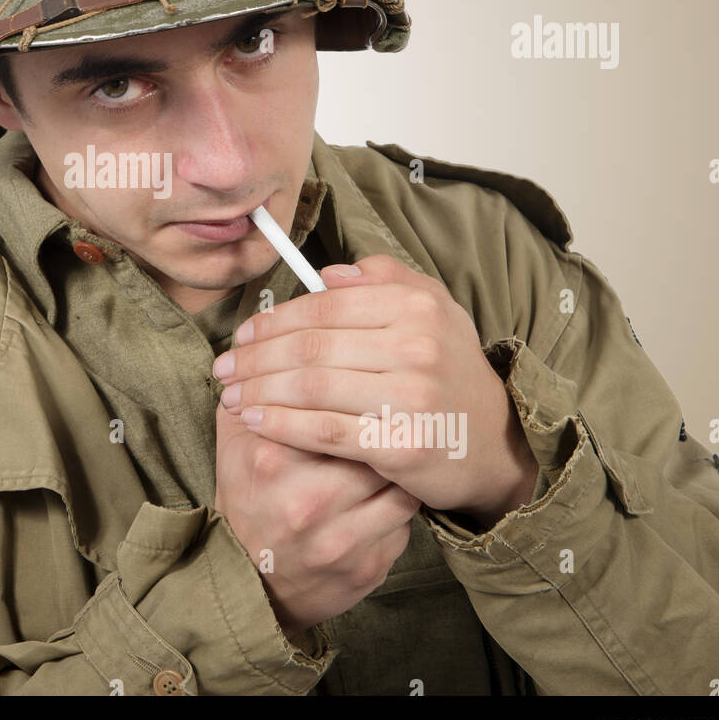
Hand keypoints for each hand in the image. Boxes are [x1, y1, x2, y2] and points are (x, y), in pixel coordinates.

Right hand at [214, 399, 420, 633]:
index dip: (357, 388)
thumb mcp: (233, 442)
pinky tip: (395, 486)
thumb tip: (269, 330)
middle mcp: (304, 501)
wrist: (252, 579)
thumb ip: (252, 387)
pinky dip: (402, 500)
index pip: (333, 406)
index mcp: (271, 459)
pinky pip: (404, 522)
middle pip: (372, 441)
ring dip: (400, 463)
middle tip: (393, 411)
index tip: (367, 380)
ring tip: (398, 446)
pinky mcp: (365, 569)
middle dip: (386, 423)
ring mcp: (337, 540)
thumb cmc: (248, 497)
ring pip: (397, 482)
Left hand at [215, 255, 538, 524]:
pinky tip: (256, 421)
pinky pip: (325, 431)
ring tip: (231, 395)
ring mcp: (411, 398)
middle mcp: (416, 346)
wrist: (495, 443)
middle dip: (255, 358)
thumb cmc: (451, 372)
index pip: (322, 308)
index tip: (241, 335)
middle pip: (309, 348)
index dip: (271, 321)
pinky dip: (282, 425)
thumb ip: (385, 280)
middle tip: (223, 368)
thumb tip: (328, 273)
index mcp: (416, 306)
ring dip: (259, 391)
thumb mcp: (434, 311)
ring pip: (311, 388)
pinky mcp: (402, 446)